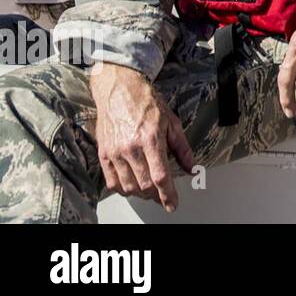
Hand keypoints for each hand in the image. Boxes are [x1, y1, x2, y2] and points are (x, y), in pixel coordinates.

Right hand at [89, 62, 195, 212]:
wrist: (119, 91)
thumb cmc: (147, 103)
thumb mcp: (172, 122)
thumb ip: (182, 148)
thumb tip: (192, 168)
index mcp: (151, 138)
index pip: (160, 176)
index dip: (167, 194)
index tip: (172, 204)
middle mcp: (131, 147)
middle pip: (144, 185)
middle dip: (156, 195)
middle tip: (163, 196)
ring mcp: (115, 152)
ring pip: (128, 186)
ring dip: (140, 194)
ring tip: (149, 191)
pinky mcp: (103, 154)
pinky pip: (111, 181)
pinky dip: (122, 189)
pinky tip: (131, 186)